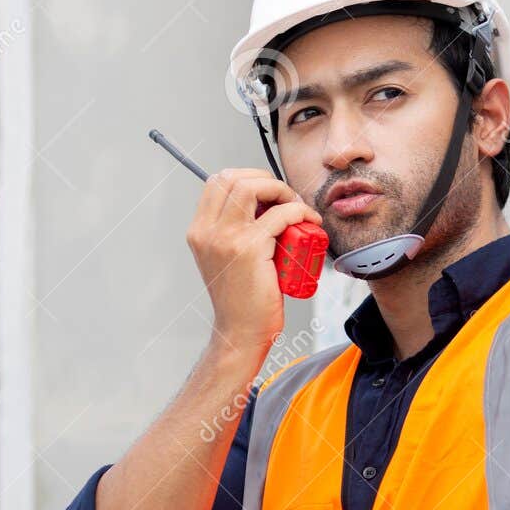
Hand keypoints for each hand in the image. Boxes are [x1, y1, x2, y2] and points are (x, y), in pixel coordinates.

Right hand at [185, 168, 322, 357]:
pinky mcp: (248, 248)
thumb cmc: (243, 297)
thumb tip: (263, 204)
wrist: (241, 332)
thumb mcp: (228, 257)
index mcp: (199, 230)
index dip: (249, 178)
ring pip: (252, 187)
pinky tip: (310, 222)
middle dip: (267, 180)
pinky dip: (300, 211)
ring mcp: (224, 238)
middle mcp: (206, 231)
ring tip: (298, 209)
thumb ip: (233, 231)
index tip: (272, 194)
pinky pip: (280, 215)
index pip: (218, 181)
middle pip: (233, 177)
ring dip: (282, 191)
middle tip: (288, 199)